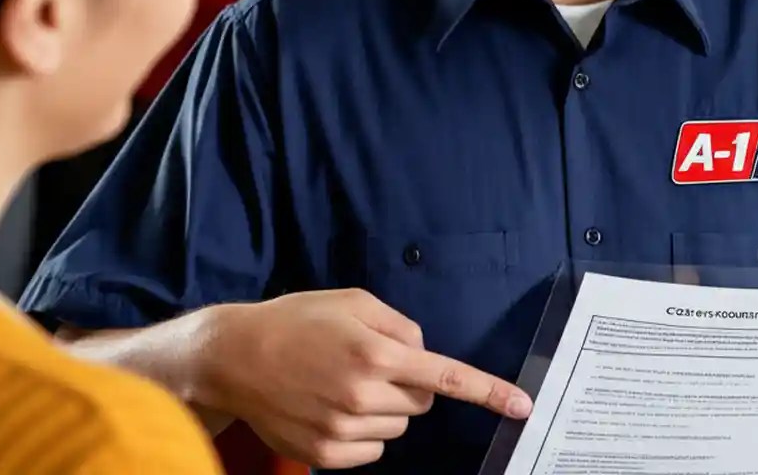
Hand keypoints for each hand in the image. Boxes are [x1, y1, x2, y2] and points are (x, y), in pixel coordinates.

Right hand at [201, 289, 532, 468]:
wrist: (233, 357)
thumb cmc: (297, 320)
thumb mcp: (354, 301)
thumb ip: (401, 326)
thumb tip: (426, 355)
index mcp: (377, 353)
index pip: (447, 377)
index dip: (490, 393)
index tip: (523, 406)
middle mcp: (363, 395)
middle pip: (422, 401)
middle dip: (408, 383)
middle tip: (368, 364)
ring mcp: (343, 429)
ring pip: (399, 426)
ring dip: (384, 407)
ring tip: (341, 383)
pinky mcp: (326, 455)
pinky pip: (373, 449)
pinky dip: (364, 431)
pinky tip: (331, 407)